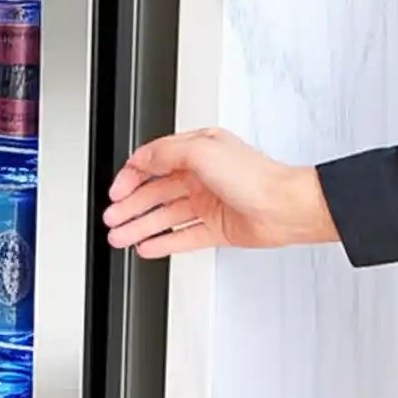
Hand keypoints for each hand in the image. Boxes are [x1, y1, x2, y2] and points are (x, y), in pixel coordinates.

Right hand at [103, 128, 339, 257]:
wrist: (285, 208)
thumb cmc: (254, 176)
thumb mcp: (202, 150)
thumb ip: (166, 153)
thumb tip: (142, 161)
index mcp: (198, 150)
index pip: (153, 162)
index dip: (131, 176)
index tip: (116, 191)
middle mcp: (201, 175)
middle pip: (155, 191)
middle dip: (130, 205)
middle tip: (111, 218)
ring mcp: (208, 203)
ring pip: (165, 215)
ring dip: (140, 225)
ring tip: (120, 236)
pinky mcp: (216, 227)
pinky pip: (182, 236)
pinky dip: (162, 242)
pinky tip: (146, 246)